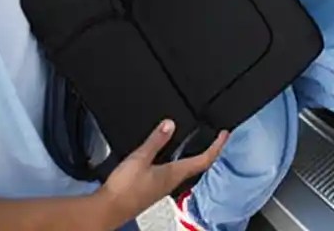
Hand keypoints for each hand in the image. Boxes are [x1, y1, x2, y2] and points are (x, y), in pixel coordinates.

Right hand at [95, 120, 228, 228]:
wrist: (108, 210)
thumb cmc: (124, 188)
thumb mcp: (140, 158)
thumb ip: (155, 141)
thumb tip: (170, 124)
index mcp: (173, 174)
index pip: (204, 160)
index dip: (217, 146)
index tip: (225, 135)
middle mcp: (172, 182)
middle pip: (198, 166)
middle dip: (209, 152)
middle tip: (215, 139)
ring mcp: (162, 187)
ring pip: (186, 171)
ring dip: (195, 158)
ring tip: (197, 145)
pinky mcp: (152, 189)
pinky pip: (173, 174)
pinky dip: (178, 163)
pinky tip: (170, 159)